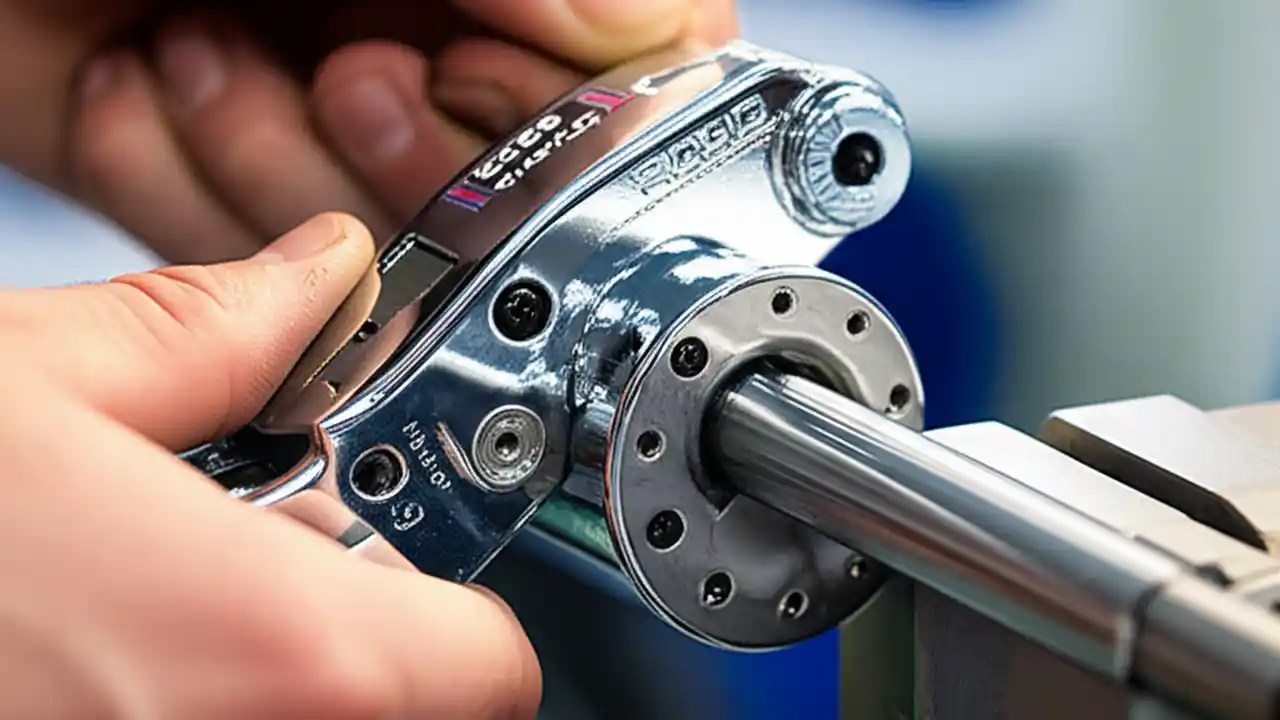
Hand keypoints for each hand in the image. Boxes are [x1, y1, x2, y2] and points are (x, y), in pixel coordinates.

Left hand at [0, 0, 738, 262]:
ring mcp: (317, 142)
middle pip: (494, 217)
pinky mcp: (209, 200)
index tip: (459, 71)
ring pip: (365, 271)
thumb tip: (645, 42)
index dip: (552, 127)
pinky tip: (129, 87)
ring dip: (262, 164)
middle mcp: (417, 61)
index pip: (616, 106)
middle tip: (341, 68)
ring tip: (201, 50)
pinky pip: (231, 284)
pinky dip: (165, 186)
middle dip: (396, 159)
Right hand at [0, 213, 540, 718]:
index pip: (493, 662)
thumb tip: (312, 280)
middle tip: (276, 565)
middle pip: (414, 705)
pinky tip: (109, 648)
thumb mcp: (30, 380)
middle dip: (370, 634)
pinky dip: (200, 701)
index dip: (467, 598)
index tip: (415, 548)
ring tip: (176, 604)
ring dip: (282, 674)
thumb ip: (209, 333)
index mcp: (274, 646)